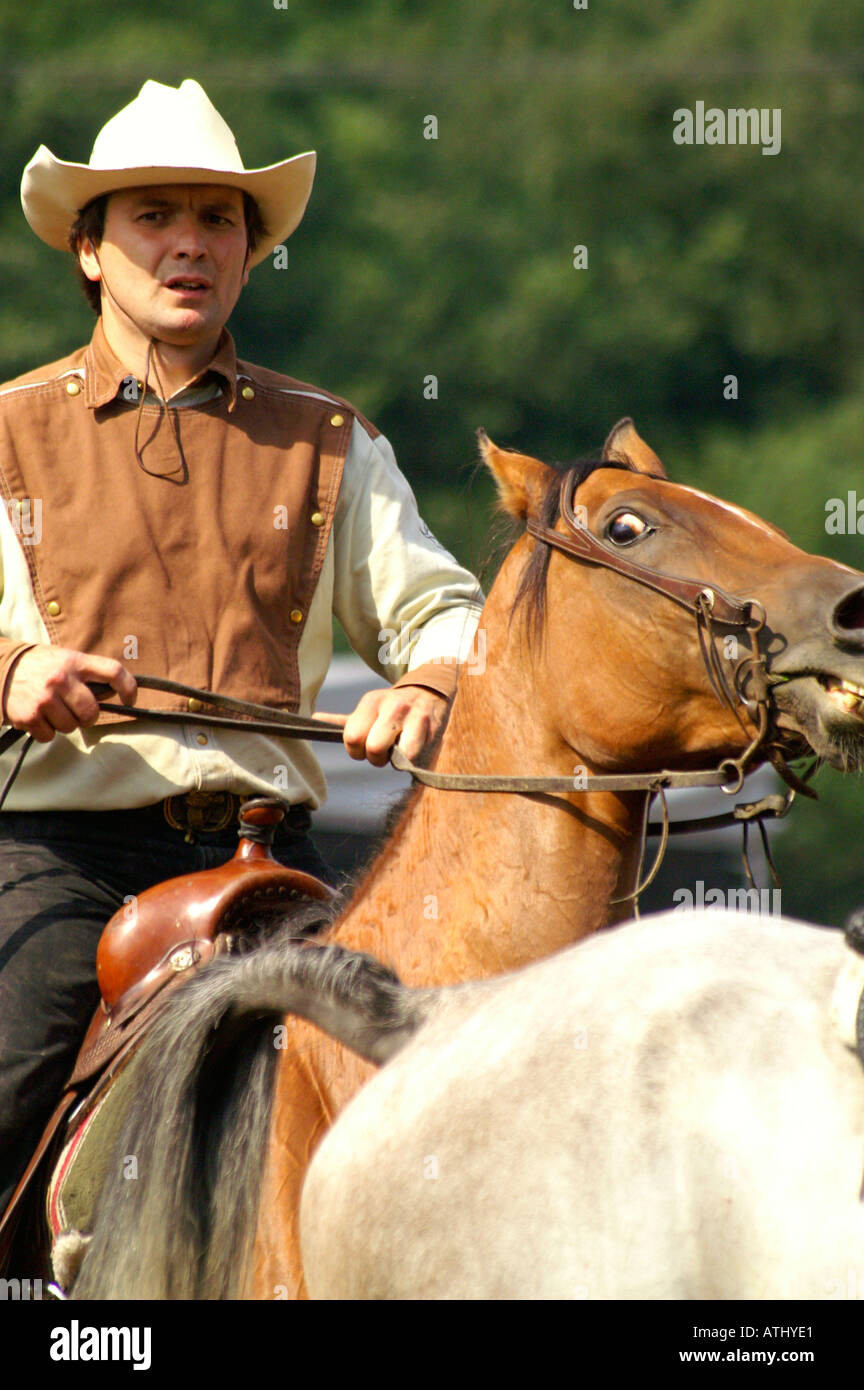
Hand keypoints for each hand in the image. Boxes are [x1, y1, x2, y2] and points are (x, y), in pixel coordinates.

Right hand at [4, 646, 136, 742]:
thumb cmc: (38, 666)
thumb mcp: (64, 659)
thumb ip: (86, 673)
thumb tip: (113, 693)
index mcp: (74, 661)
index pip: (113, 672)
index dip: (128, 688)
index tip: (130, 699)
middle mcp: (61, 679)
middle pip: (91, 711)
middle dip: (87, 716)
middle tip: (76, 711)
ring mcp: (45, 698)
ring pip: (71, 726)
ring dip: (64, 723)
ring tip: (51, 709)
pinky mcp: (30, 716)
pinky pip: (50, 736)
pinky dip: (46, 731)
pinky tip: (38, 717)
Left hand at [321, 685, 447, 766]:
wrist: (429, 693)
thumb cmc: (392, 710)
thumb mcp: (368, 711)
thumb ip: (343, 720)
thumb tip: (313, 719)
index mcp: (370, 702)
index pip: (352, 737)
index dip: (356, 751)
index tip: (364, 749)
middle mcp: (391, 706)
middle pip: (373, 747)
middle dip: (376, 758)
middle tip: (382, 753)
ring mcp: (413, 716)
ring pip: (398, 755)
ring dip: (396, 761)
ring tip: (399, 752)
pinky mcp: (432, 727)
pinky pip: (416, 756)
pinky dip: (412, 761)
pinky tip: (413, 749)